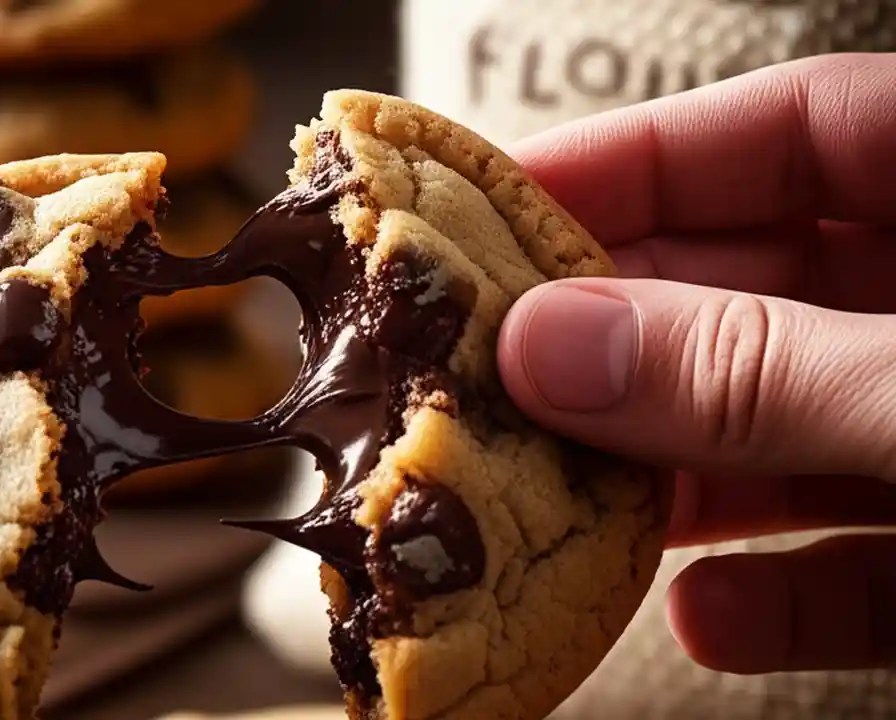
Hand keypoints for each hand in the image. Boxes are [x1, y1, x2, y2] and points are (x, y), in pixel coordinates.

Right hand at [497, 53, 895, 676]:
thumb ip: (761, 372)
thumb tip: (554, 349)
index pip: (787, 133)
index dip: (633, 159)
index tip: (488, 209)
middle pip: (754, 293)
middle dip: (616, 345)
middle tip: (482, 378)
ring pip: (778, 435)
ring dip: (664, 480)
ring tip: (549, 502)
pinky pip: (851, 566)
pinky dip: (774, 596)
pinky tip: (704, 615)